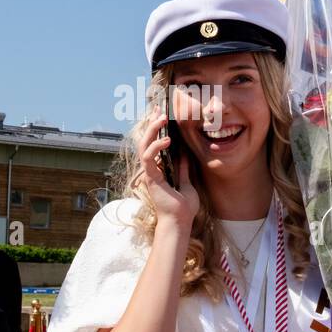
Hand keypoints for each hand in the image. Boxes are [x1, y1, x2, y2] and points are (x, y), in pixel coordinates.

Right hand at [139, 112, 198, 228]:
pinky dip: (156, 147)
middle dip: (152, 123)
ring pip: (144, 146)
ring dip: (152, 129)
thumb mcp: (187, 183)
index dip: (157, 129)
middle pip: (146, 141)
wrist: (180, 222)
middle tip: (159, 109)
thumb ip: (183, 168)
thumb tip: (183, 153)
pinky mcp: (151, 178)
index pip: (155, 145)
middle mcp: (152, 170)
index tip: (161, 113)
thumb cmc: (183, 208)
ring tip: (162, 117)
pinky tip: (167, 139)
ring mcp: (150, 174)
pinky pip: (148, 157)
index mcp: (159, 170)